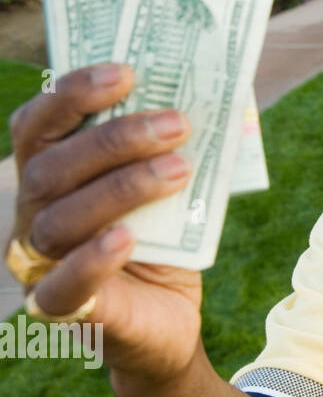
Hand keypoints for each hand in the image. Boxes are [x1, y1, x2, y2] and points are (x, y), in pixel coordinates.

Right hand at [7, 63, 202, 386]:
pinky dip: (91, 259)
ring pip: (60, 220)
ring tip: (180, 170)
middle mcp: (33, 215)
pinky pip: (61, 286)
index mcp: (52, 177)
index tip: (125, 72)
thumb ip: (172, 151)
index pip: (38, 126)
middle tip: (176, 123)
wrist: (171, 323)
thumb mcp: (171, 191)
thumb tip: (215, 97)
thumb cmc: (164, 244)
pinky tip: (126, 238)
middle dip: (114, 139)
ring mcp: (41, 264)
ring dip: (121, 188)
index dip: (71, 95)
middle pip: (50, 169)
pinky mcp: (63, 310)